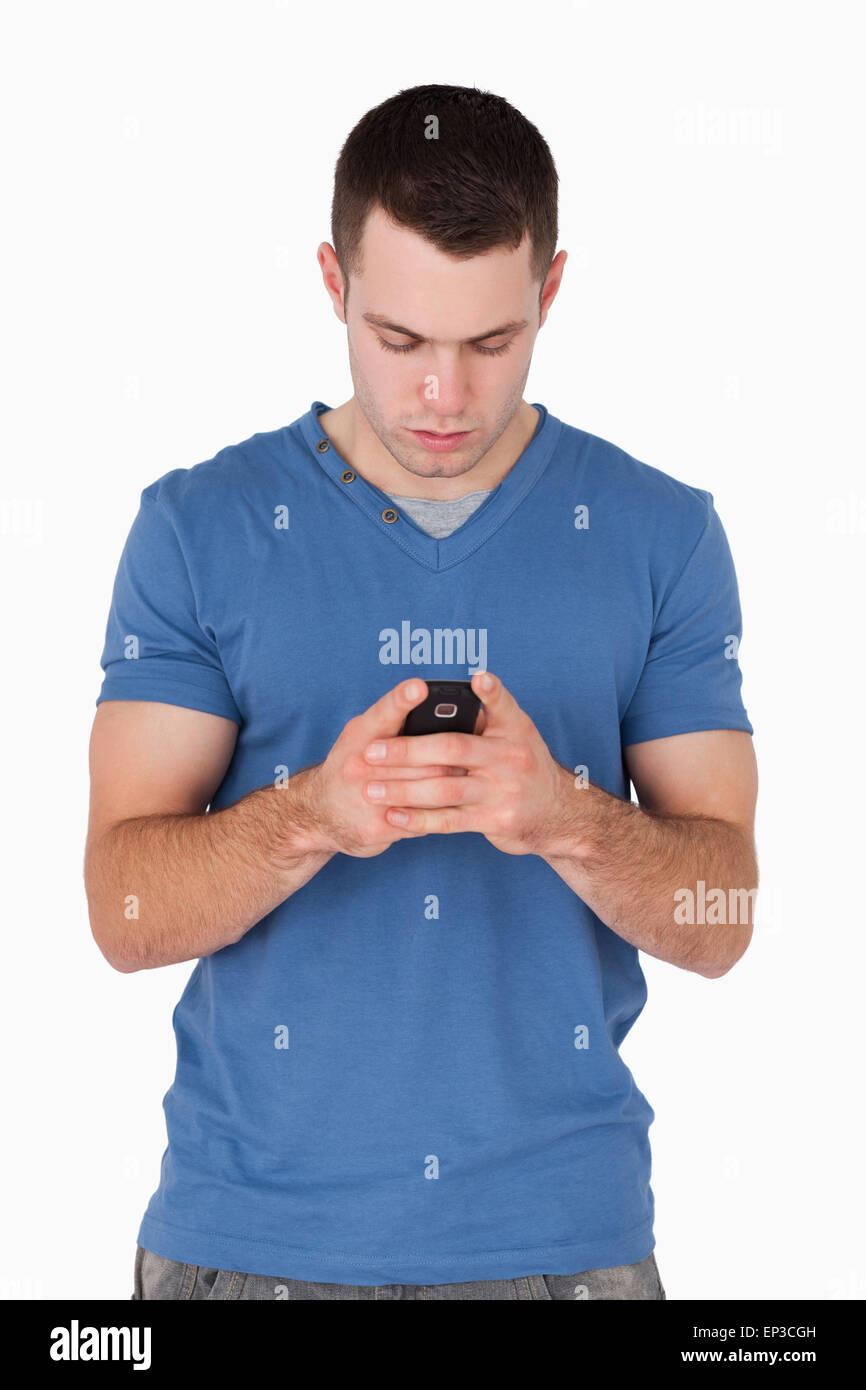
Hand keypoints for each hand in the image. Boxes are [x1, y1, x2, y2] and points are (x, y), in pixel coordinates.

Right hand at [298, 678, 468, 857]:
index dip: (402, 700)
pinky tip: (454, 806)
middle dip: (450, 754)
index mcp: (360, 735)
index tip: (419, 687)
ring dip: (453, 782)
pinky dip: (441, 811)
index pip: (384, 713)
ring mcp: (368, 798)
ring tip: (470, 775)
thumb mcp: (362, 735)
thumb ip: (393, 721)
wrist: (317, 814)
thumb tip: (438, 706)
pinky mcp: (378, 827)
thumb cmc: (350, 764)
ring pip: (427, 787)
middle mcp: (360, 765)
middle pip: (420, 755)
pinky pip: (422, 818)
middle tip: (473, 749)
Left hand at [359, 671, 575, 855]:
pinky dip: (419, 819)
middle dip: (407, 750)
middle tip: (371, 751)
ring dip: (404, 789)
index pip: (503, 705)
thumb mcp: (519, 735)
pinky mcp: (496, 820)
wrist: (560, 815)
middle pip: (452, 749)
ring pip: (445, 788)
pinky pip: (450, 820)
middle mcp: (511, 758)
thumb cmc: (526, 767)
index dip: (491, 692)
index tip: (477, 678)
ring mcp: (503, 790)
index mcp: (515, 730)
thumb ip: (491, 715)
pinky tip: (394, 815)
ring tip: (371, 787)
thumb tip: (462, 688)